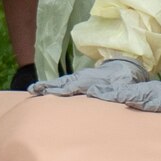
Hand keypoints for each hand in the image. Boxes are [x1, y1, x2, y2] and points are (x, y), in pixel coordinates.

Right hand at [30, 57, 148, 103]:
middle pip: (63, 82)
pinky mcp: (80, 79)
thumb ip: (116, 91)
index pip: (73, 86)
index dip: (61, 90)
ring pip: (62, 82)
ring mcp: (81, 77)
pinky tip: (45, 90)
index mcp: (92, 80)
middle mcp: (83, 77)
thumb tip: (98, 93)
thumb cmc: (126, 79)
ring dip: (48, 86)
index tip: (48, 93)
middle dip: (48, 86)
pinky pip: (65, 82)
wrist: (127, 67)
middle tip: (32, 91)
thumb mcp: (125, 85)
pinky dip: (54, 85)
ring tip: (33, 90)